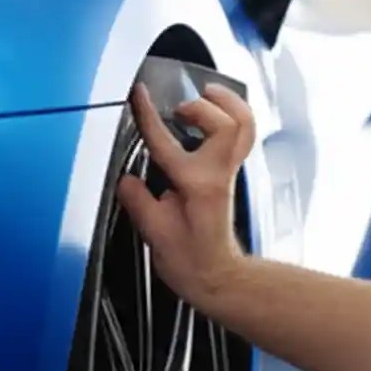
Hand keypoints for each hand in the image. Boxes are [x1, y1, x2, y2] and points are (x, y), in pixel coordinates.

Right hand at [117, 82, 255, 305]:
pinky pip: (241, 136)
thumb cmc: (190, 260)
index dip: (149, 115)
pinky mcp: (229, 175)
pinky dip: (232, 116)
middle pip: (230, 123)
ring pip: (244, 125)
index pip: (168, 141)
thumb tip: (126, 179)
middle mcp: (218, 174)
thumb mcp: (153, 232)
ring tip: (206, 95)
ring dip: (227, 103)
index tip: (139, 96)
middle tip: (179, 105)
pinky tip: (214, 114)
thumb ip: (137, 200)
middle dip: (202, 105)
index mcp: (196, 184)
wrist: (215, 275)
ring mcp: (228, 173)